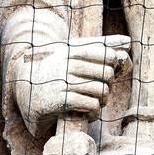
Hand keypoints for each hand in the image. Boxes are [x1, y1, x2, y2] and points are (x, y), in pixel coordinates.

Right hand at [14, 35, 130, 131]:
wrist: (25, 94)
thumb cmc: (54, 73)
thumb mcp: (70, 55)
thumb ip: (96, 46)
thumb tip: (127, 41)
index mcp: (70, 51)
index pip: (106, 54)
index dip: (113, 65)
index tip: (107, 73)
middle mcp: (67, 64)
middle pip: (107, 73)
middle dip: (108, 85)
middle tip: (101, 91)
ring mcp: (63, 82)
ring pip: (101, 90)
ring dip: (103, 100)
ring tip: (96, 103)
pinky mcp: (60, 101)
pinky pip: (90, 105)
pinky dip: (94, 112)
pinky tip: (89, 113)